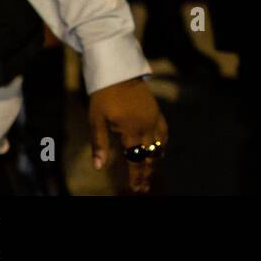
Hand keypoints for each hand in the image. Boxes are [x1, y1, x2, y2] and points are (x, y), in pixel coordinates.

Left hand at [88, 77, 167, 192]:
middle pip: (149, 155)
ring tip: (151, 172)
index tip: (136, 188)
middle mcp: (145, 127)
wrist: (119, 72)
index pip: (135, 159)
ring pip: (158, 145)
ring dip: (154, 160)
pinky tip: (160, 150)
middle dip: (146, 172)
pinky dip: (162, 144)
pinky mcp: (156, 112)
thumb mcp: (96, 120)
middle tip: (143, 187)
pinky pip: (164, 131)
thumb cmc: (104, 96)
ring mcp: (153, 119)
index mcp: (130, 131)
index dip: (136, 176)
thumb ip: (100, 144)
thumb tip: (99, 166)